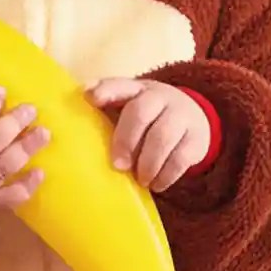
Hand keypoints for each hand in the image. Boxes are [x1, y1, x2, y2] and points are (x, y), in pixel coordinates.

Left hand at [87, 78, 209, 191]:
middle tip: (118, 165)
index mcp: (136, 90)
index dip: (105, 90)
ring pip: (162, 136)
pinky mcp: (196, 138)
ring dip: (147, 162)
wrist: (194, 119)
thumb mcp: (131, 110)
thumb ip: (107, 118)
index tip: (89, 98)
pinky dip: (166, 175)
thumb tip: (75, 145)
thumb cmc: (148, 120)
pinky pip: (181, 157)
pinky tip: (156, 185)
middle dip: (126, 139)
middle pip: (140, 112)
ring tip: (140, 179)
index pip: (120, 85)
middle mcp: (159, 98)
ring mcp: (180, 116)